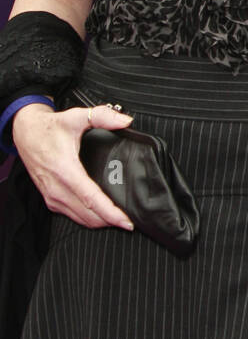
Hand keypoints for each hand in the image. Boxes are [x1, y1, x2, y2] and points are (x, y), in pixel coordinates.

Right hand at [12, 102, 135, 230]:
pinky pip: (72, 216)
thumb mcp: (75, 117)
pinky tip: (100, 214)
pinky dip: (88, 218)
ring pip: (80, 219)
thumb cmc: (49, 128)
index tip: (127, 221)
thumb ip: (102, 116)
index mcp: (65, 170)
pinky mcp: (50, 199)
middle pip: (88, 215)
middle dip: (111, 221)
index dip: (111, 213)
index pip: (91, 199)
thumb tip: (125, 121)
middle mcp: (57, 188)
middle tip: (130, 222)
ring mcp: (52, 196)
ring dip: (100, 222)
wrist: (25, 133)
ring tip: (119, 220)